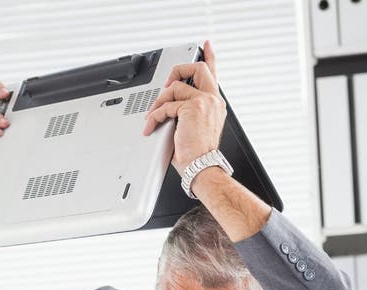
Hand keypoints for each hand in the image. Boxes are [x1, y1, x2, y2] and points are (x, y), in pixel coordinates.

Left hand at [142, 40, 226, 176]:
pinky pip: (166, 106)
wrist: (201, 167)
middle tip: (166, 85)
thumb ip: (189, 112)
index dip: (210, 57)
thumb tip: (170, 107)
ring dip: (159, 102)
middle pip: (196, 68)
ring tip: (153, 117)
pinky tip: (151, 125)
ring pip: (175, 87)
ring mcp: (203, 102)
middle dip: (177, 71)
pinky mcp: (191, 108)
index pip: (213, 74)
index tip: (207, 45)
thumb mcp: (196, 128)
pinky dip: (155, 116)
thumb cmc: (198, 154)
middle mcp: (212, 100)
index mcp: (215, 104)